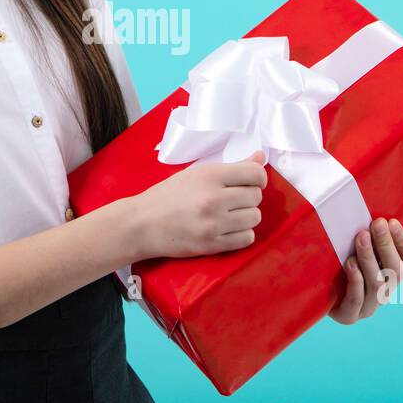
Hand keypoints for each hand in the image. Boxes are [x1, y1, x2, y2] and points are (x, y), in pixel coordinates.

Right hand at [126, 150, 267, 261]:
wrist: (141, 224)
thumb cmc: (167, 195)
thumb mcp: (195, 173)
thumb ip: (231, 168)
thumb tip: (261, 157)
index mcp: (209, 176)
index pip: (255, 174)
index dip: (258, 178)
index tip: (249, 182)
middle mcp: (213, 199)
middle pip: (256, 197)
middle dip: (248, 197)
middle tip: (232, 199)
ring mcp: (213, 224)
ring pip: (254, 218)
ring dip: (246, 216)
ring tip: (229, 215)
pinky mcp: (211, 245)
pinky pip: (247, 239)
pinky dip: (242, 234)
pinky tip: (228, 229)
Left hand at [327, 217, 402, 324]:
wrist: (316, 285)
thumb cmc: (345, 256)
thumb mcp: (367, 243)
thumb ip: (392, 233)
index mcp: (396, 272)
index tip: (393, 221)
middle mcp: (387, 290)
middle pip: (396, 270)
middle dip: (386, 244)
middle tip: (377, 224)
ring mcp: (369, 305)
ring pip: (377, 284)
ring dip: (370, 259)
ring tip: (360, 237)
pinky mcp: (348, 315)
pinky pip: (357, 300)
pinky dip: (356, 281)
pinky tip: (350, 264)